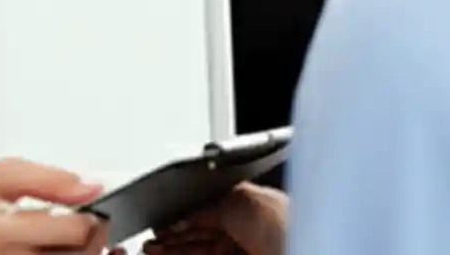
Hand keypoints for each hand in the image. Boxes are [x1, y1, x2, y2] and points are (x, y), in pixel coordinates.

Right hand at [142, 184, 287, 254]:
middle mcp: (243, 232)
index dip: (179, 215)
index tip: (158, 222)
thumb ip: (206, 205)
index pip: (204, 210)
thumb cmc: (283, 222)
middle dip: (169, 236)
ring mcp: (239, 253)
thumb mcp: (236, 200)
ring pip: (197, 251)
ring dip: (171, 250)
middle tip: (148, 240)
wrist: (301, 248)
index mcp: (246, 206)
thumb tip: (183, 212)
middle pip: (197, 233)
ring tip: (149, 251)